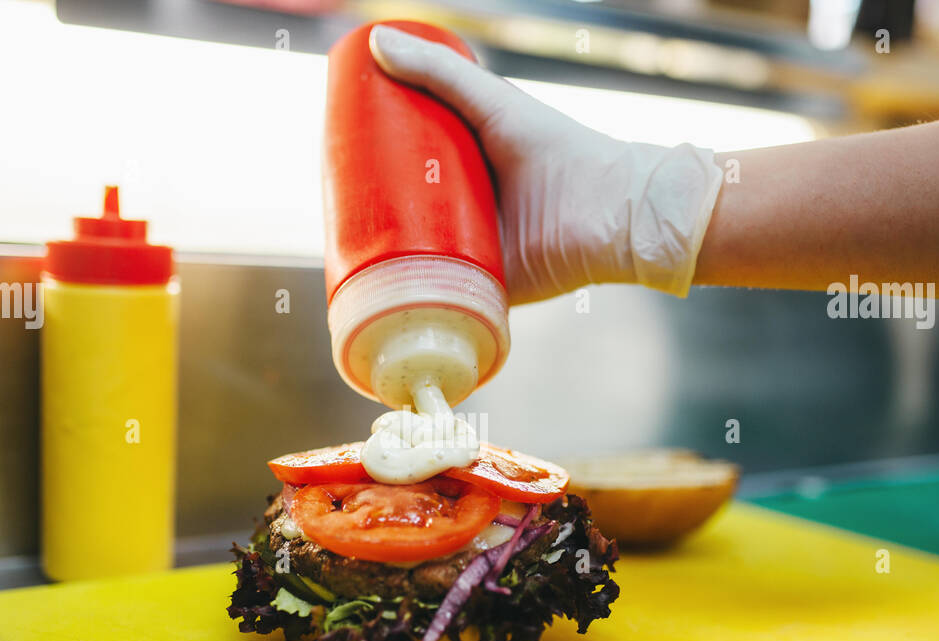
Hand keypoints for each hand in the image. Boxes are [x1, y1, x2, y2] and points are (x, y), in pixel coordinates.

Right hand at [369, 24, 723, 302]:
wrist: (610, 214)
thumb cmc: (560, 153)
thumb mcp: (494, 105)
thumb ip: (441, 74)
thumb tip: (376, 42)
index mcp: (467, 172)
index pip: (407, 170)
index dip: (373, 166)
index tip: (334, 159)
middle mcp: (467, 215)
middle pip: (406, 215)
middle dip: (369, 214)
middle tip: (328, 204)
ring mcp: (473, 255)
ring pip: (417, 258)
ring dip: (382, 259)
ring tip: (338, 249)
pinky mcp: (482, 291)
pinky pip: (440, 298)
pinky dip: (409, 299)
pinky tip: (370, 296)